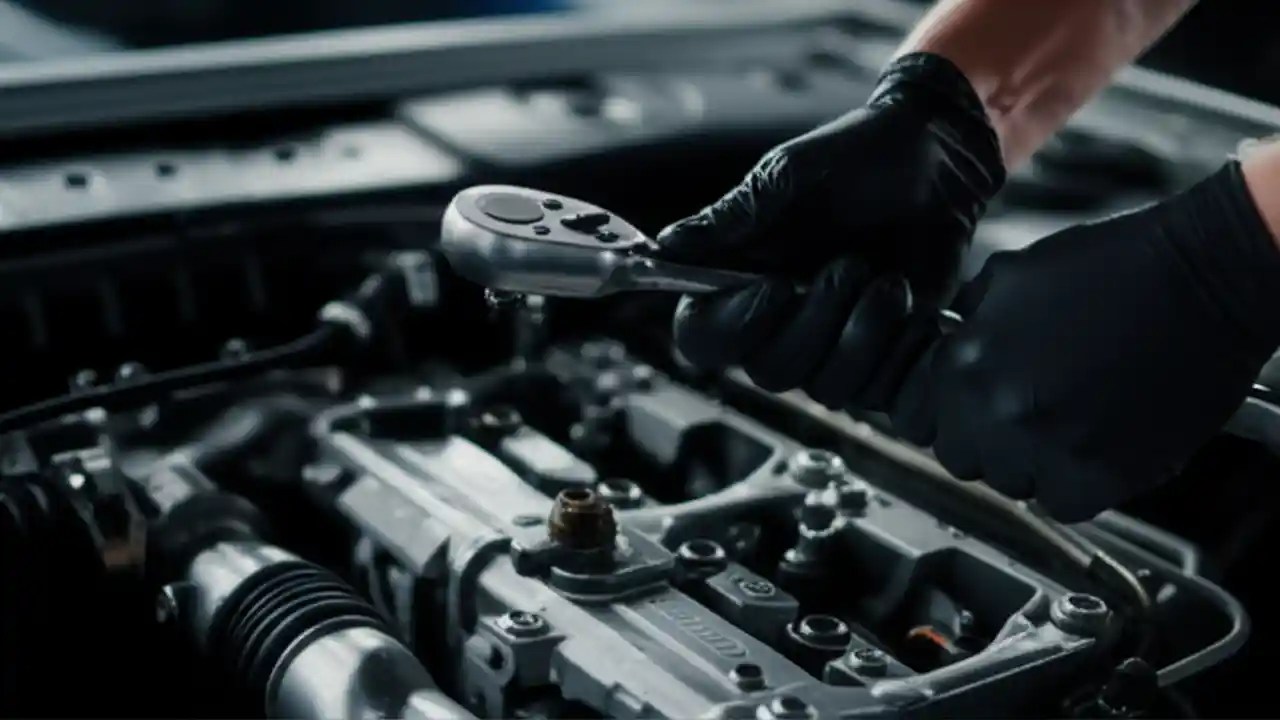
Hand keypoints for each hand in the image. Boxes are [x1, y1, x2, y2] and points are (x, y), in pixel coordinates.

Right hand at [652, 53, 1004, 409]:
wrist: (936, 160)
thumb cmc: (857, 156)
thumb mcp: (790, 175)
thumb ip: (734, 215)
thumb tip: (666, 243)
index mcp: (738, 279)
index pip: (702, 336)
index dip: (732, 325)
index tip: (775, 286)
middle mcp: (777, 322)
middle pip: (768, 371)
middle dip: (814, 321)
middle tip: (849, 264)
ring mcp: (829, 344)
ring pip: (825, 387)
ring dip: (860, 332)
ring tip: (887, 279)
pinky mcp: (881, 356)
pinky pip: (878, 387)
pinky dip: (897, 344)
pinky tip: (907, 296)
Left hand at [892, 162, 1279, 521]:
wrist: (1203, 278)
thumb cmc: (1115, 266)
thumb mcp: (1013, 272)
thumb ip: (969, 316)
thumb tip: (947, 341)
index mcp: (965, 364)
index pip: (915, 422)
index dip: (942, 412)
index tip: (965, 406)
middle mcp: (997, 411)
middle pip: (959, 458)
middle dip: (983, 438)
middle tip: (1023, 411)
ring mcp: (1048, 448)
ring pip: (1010, 483)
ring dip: (1029, 460)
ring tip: (1067, 419)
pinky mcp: (1103, 475)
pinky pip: (1063, 503)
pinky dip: (1073, 482)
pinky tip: (1093, 441)